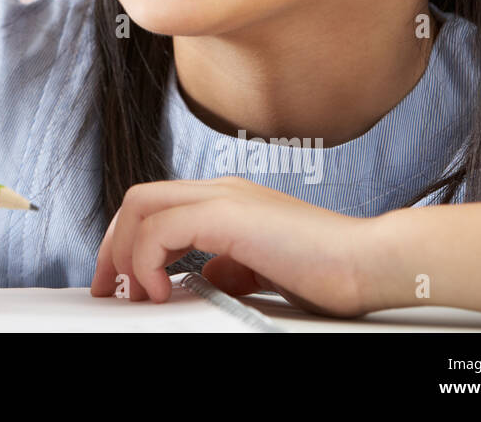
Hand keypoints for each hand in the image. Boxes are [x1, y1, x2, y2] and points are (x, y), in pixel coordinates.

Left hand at [90, 176, 381, 317]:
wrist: (371, 263)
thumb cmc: (331, 270)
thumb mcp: (264, 270)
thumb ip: (231, 266)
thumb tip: (204, 276)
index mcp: (229, 199)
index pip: (158, 205)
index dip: (130, 240)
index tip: (124, 279)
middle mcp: (221, 189)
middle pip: (139, 199)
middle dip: (113, 243)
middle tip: (109, 286)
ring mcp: (223, 196)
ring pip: (140, 205)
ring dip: (123, 251)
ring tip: (133, 291)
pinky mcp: (227, 214)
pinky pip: (160, 229)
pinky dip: (146, 260)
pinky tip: (161, 290)